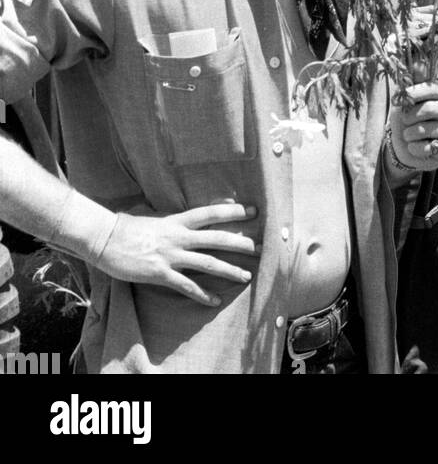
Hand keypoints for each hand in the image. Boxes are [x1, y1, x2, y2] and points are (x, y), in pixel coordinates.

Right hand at [95, 202, 257, 306]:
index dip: (232, 212)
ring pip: (207, 263)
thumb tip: (185, 220)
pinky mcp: (160, 274)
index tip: (252, 211)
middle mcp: (177, 236)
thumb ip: (171, 220)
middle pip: (215, 238)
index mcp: (176, 220)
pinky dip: (202, 295)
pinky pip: (186, 286)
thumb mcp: (153, 218)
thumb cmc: (126, 226)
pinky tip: (215, 301)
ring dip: (228, 270)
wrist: (104, 239)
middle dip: (239, 242)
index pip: (210, 213)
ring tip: (246, 275)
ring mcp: (170, 256)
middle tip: (259, 246)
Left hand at [389, 81, 437, 170]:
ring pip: (431, 130)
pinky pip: (432, 148)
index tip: (402, 97)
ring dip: (412, 133)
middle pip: (432, 109)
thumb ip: (413, 80)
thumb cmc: (409, 115)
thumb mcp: (407, 98)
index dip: (417, 92)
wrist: (408, 143)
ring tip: (407, 134)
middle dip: (412, 115)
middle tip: (404, 119)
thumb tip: (418, 63)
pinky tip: (413, 146)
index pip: (435, 88)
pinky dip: (417, 147)